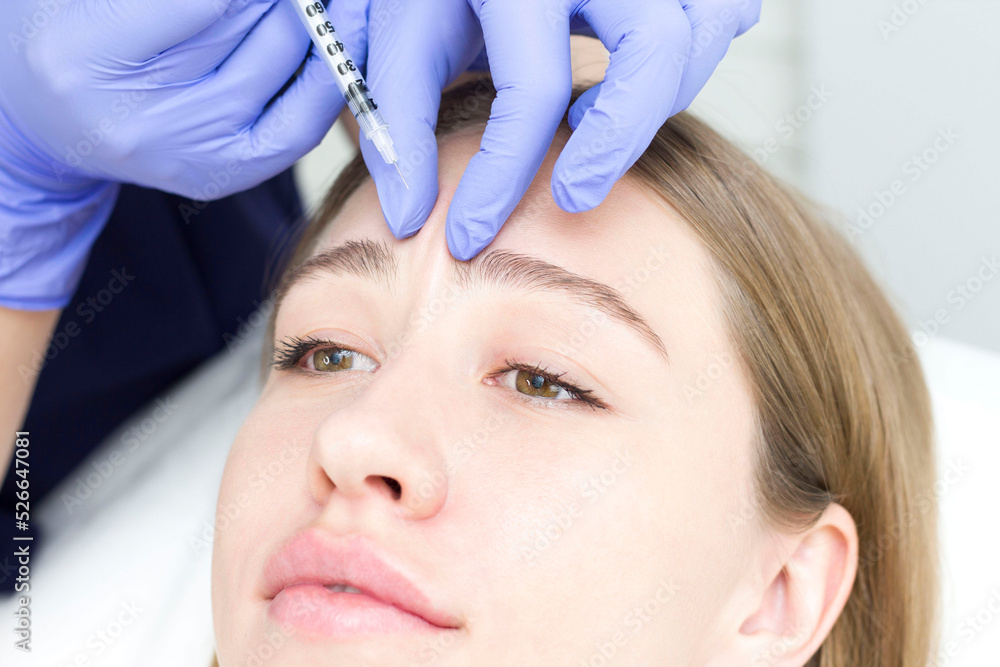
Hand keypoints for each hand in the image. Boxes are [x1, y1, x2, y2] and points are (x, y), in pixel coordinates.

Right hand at [0, 0, 367, 308]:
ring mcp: (186, 158)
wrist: (49, 119)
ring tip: (344, 2)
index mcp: (84, 55)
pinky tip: (340, 39)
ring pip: (284, 66)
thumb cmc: (70, 34)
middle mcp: (138, 119)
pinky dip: (328, 78)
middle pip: (252, 26)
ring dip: (321, 20)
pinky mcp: (222, 178)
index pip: (210, 2)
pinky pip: (299, 125)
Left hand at [359, 0, 759, 260]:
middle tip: (570, 198)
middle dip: (620, 140)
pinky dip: (691, 63)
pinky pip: (720, 16)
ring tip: (587, 122)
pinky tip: (630, 87)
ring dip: (660, 99)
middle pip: (656, 50)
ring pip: (703, 31)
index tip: (468, 237)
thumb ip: (399, 121)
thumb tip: (405, 218)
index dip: (500, 177)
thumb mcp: (400, 37)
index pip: (533, 86)